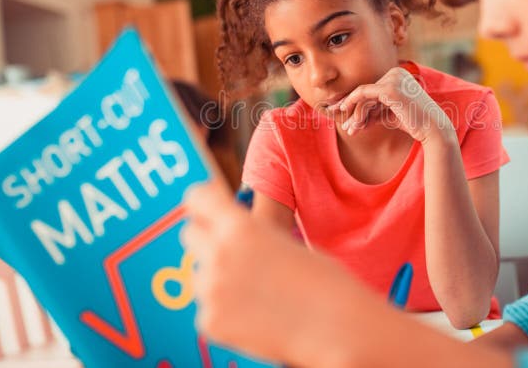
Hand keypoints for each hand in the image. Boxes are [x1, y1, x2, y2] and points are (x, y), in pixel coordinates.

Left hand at [181, 181, 372, 363]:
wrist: (337, 327)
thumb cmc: (321, 281)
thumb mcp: (282, 241)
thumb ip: (248, 233)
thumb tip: (224, 231)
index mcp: (240, 226)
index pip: (197, 199)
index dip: (204, 204)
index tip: (209, 210)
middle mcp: (218, 254)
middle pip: (190, 235)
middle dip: (207, 241)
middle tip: (233, 255)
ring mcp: (210, 291)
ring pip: (199, 276)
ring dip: (218, 280)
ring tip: (258, 293)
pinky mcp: (210, 322)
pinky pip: (207, 309)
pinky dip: (226, 312)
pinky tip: (256, 316)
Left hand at [326, 67, 453, 142]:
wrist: (433, 129)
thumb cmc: (414, 123)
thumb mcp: (389, 114)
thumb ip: (373, 111)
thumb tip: (352, 118)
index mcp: (398, 75)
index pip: (371, 89)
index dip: (354, 100)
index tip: (340, 109)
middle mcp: (396, 72)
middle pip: (365, 91)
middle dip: (351, 107)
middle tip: (336, 116)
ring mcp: (393, 78)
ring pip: (363, 95)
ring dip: (354, 114)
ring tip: (349, 129)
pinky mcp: (389, 88)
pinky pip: (364, 96)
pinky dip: (356, 109)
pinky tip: (352, 123)